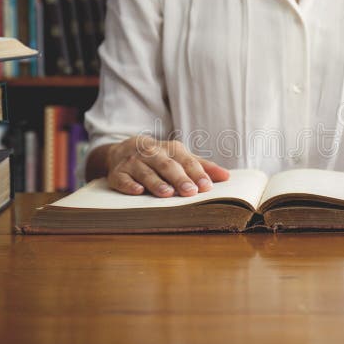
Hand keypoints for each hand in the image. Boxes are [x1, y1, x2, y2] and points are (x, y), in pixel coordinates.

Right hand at [106, 136, 229, 196]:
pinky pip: (122, 178)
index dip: (197, 173)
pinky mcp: (117, 173)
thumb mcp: (179, 157)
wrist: (121, 150)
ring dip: (156, 182)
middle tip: (191, 192)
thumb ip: (202, 166)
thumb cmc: (159, 158)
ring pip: (145, 172)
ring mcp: (133, 162)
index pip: (186, 161)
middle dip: (179, 178)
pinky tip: (138, 191)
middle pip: (167, 165)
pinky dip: (129, 184)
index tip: (207, 187)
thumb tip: (227, 176)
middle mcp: (151, 153)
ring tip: (167, 193)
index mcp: (170, 149)